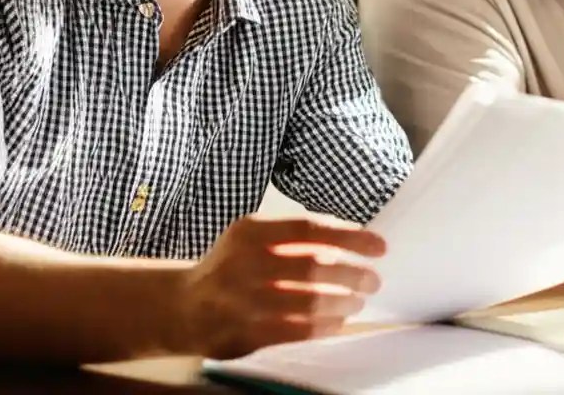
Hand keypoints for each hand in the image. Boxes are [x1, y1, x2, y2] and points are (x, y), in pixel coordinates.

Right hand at [173, 215, 385, 358]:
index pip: (310, 228)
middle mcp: (244, 263)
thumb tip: (351, 239)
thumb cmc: (232, 265)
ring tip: (358, 301)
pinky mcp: (244, 334)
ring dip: (343, 303)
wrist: (184, 306)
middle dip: (353, 274)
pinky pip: (297, 331)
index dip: (350, 237)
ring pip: (309, 303)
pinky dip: (324, 327)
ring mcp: (242, 302)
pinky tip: (338, 322)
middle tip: (373, 280)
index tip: (379, 247)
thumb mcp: (253, 237)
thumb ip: (294, 236)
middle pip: (314, 266)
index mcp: (250, 232)